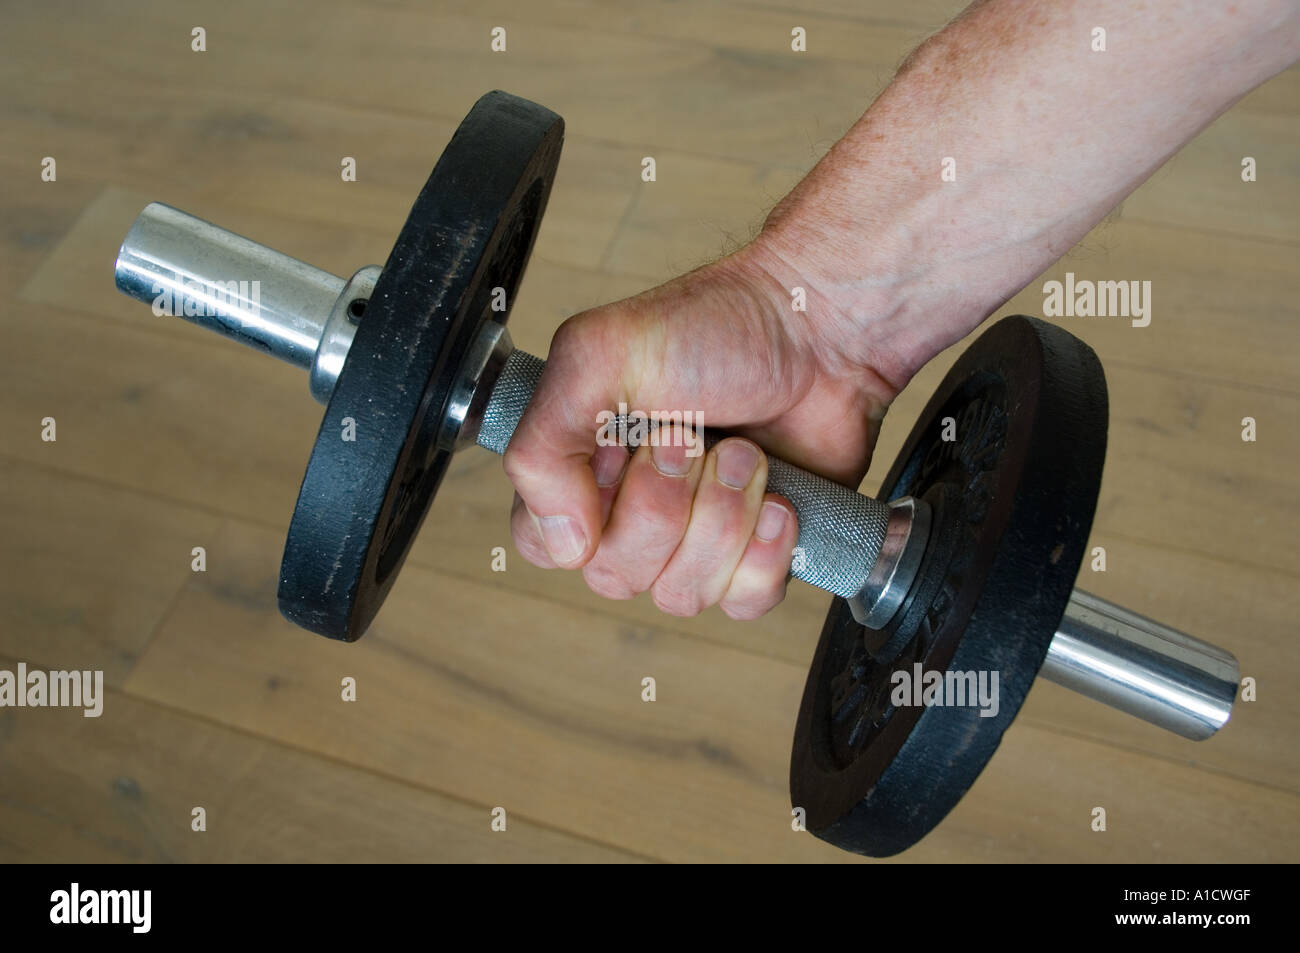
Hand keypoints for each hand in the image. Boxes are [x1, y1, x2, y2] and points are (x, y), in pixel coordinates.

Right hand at [502, 240, 898, 618]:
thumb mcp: (598, 354)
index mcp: (580, 467)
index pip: (544, 544)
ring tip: (744, 456)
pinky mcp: (753, 555)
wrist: (821, 333)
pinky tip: (778, 499)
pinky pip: (742, 603)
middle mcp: (631, 511)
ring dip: (722, 518)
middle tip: (693, 437)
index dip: (589, 511)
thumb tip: (563, 543)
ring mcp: (694, 539)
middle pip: (617, 576)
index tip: (623, 448)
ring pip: (682, 594)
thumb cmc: (717, 328)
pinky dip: (766, 551)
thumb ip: (541, 445)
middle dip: (666, 505)